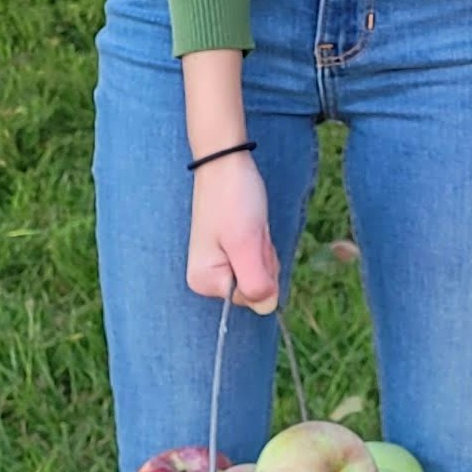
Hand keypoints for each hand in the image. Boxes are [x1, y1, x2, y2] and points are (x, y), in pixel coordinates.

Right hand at [188, 151, 280, 311]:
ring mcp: (219, 265)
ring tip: (250, 225)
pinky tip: (251, 225)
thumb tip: (267, 308)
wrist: (225, 164)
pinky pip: (257, 258)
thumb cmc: (233, 200)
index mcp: (204, 281)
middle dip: (263, 258)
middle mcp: (208, 279)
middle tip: (252, 230)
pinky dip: (261, 243)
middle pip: (256, 285)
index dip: (261, 268)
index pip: (252, 297)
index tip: (250, 241)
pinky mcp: (229, 252)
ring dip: (263, 248)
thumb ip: (256, 282)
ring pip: (260, 271)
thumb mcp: (248, 244)